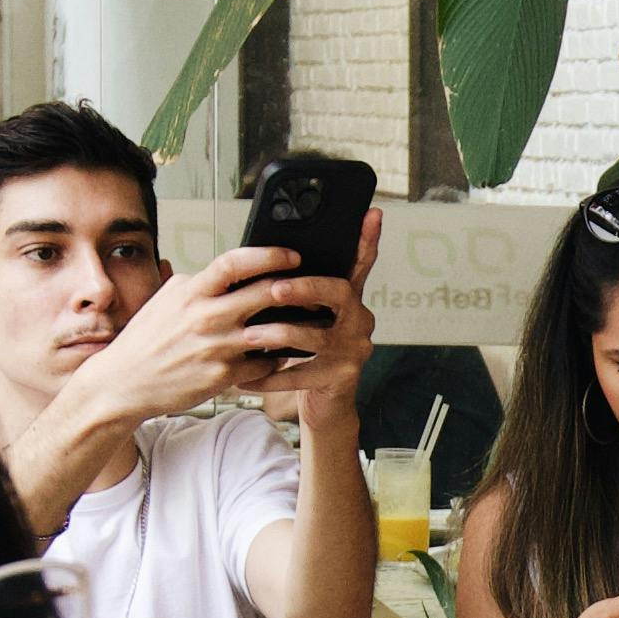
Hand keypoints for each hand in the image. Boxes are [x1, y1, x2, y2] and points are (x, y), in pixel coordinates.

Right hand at [81, 243, 336, 432]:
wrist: (123, 383)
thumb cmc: (146, 340)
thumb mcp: (166, 301)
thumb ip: (197, 284)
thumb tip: (226, 271)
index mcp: (192, 292)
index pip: (236, 263)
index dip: (269, 255)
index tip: (292, 254)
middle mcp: (206, 317)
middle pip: (265, 294)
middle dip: (295, 289)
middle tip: (314, 287)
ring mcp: (216, 347)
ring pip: (272, 331)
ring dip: (295, 326)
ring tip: (311, 321)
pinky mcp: (222, 376)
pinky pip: (263, 363)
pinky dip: (276, 357)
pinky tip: (283, 354)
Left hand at [232, 209, 379, 439]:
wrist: (325, 404)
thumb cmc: (308, 354)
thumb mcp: (308, 319)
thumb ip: (299, 294)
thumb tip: (266, 266)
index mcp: (350, 300)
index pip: (361, 263)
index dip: (367, 239)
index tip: (372, 213)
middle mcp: (359, 320)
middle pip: (339, 293)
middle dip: (305, 288)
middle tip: (274, 288)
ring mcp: (354, 350)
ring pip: (316, 337)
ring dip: (278, 335)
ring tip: (249, 335)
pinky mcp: (343, 378)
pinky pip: (303, 374)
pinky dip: (270, 376)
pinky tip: (246, 377)